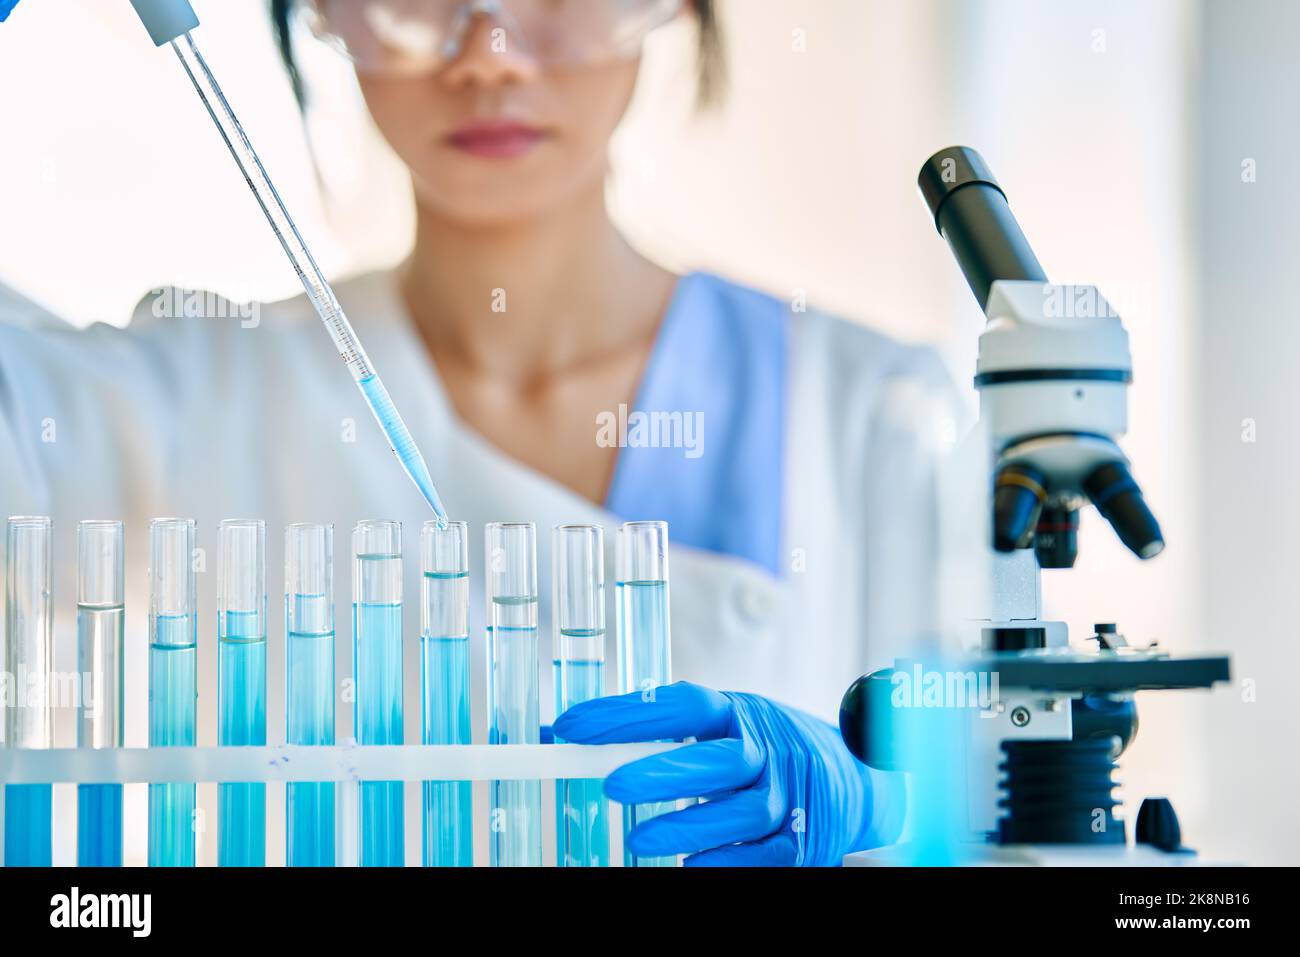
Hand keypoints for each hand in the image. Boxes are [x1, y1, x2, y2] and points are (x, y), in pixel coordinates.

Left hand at [553, 681, 904, 865]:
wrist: (856, 779)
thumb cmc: (768, 749)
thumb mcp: (726, 724)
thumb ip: (667, 731)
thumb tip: (576, 734)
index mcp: (740, 712)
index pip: (683, 705)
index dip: (627, 714)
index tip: (572, 727)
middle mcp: (768, 748)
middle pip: (719, 760)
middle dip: (663, 773)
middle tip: (613, 786)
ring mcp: (790, 795)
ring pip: (741, 814)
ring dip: (688, 828)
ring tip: (640, 841)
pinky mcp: (804, 839)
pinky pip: (764, 855)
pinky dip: (727, 862)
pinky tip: (692, 866)